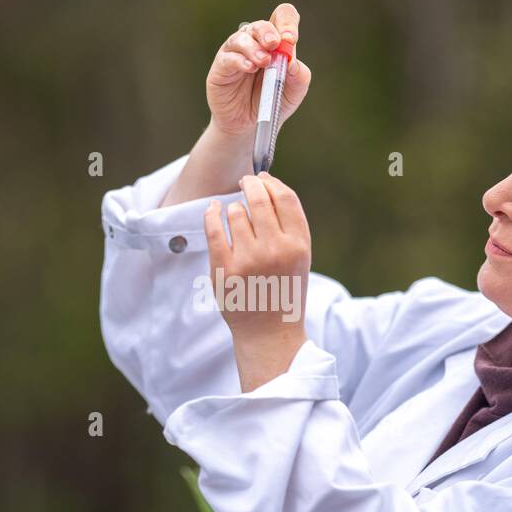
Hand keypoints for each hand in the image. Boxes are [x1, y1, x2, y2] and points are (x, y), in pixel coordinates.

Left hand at [205, 172, 311, 390]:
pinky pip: (213, 229)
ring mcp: (248, 260)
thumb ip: (289, 225)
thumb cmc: (283, 289)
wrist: (269, 332)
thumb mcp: (300, 257)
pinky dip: (211, 214)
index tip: (262, 178)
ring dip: (233, 208)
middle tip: (245, 182)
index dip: (272, 183)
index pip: (285, 198)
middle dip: (250, 185)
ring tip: (235, 215)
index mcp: (298, 245)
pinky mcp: (224, 270)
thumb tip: (267, 185)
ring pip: (234, 212)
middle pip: (259, 199)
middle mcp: (275, 250)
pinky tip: (212, 210)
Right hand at [206, 3, 312, 140]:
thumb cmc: (273, 103)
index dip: (288, 22)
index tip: (291, 39)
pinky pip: (228, 57)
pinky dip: (240, 60)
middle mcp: (254, 43)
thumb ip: (298, 75)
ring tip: (264, 61)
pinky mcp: (221, 67)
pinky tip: (250, 67)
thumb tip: (292, 60)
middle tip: (275, 44)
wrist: (251, 126)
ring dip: (254, 47)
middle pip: (260, 25)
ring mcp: (236, 53)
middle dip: (269, 32)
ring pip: (242, 38)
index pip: (282, 17)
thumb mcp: (294, 91)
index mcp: (276, 43)